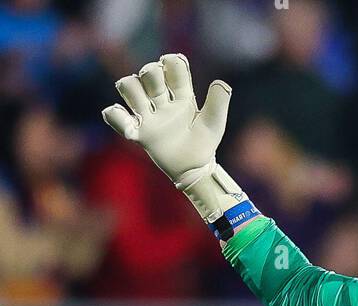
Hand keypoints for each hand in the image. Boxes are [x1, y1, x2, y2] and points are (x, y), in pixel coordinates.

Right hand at [101, 52, 230, 189]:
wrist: (194, 171)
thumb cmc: (204, 145)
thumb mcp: (214, 124)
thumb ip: (218, 103)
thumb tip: (221, 83)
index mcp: (182, 95)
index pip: (172, 66)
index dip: (171, 62)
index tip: (174, 69)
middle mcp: (162, 101)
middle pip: (148, 72)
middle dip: (150, 73)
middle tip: (159, 91)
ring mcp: (149, 116)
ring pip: (129, 86)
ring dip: (131, 88)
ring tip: (143, 108)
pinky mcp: (139, 133)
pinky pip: (117, 118)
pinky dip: (115, 117)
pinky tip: (130, 128)